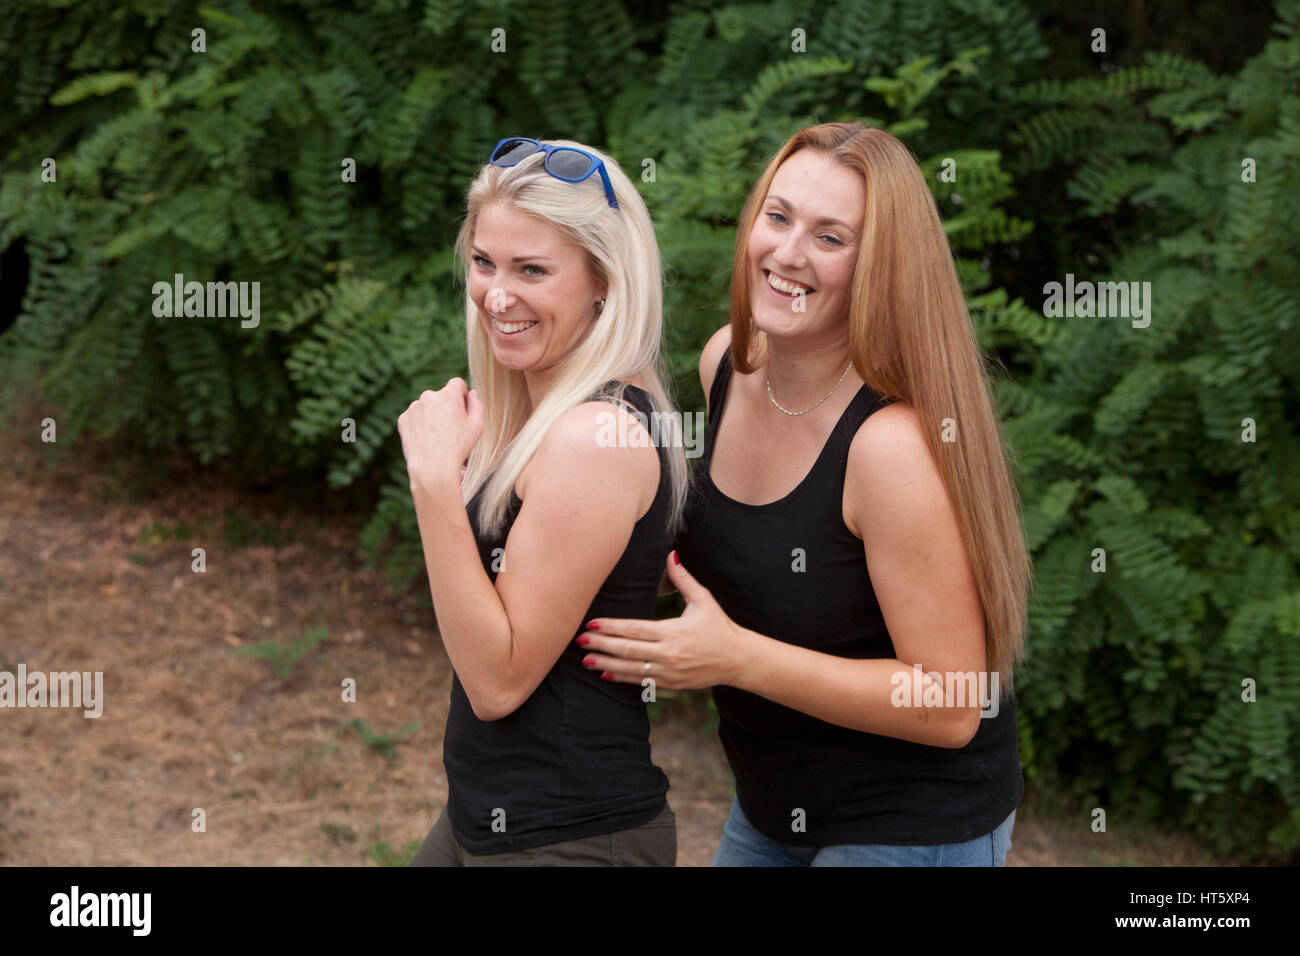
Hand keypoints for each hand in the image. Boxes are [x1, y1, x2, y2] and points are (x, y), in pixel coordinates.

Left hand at [397, 378, 483, 490]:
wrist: (432, 468)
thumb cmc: (458, 448)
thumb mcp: (477, 426)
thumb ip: (477, 405)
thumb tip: (471, 394)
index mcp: (448, 395)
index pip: (457, 383)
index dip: (462, 395)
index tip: (462, 408)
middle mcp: (429, 396)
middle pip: (441, 396)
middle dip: (446, 407)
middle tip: (451, 428)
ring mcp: (413, 407)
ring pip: (427, 406)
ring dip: (432, 415)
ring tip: (438, 437)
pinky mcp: (403, 419)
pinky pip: (415, 417)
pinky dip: (420, 425)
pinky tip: (426, 439)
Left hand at [576, 552, 748, 689]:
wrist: (738, 660)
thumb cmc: (720, 627)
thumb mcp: (703, 600)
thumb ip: (684, 579)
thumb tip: (671, 555)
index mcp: (674, 632)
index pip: (635, 629)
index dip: (611, 627)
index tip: (591, 624)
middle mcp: (669, 654)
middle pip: (628, 650)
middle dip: (601, 645)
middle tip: (578, 641)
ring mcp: (670, 673)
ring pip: (631, 670)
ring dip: (606, 664)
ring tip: (585, 659)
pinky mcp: (672, 685)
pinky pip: (642, 683)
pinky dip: (622, 679)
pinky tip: (606, 674)